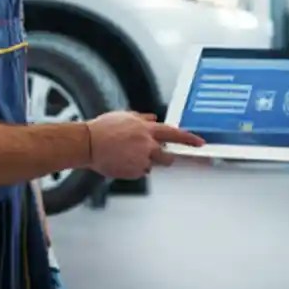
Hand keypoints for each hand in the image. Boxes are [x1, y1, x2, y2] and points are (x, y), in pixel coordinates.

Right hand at [86, 112, 204, 179]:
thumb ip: (142, 119)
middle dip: (164, 158)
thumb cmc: (103, 129)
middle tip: (149, 155)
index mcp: (146, 130)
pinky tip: (120, 161)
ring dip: (144, 162)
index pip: (174, 134)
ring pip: (151, 165)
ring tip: (125, 155)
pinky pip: (139, 172)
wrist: (88, 144)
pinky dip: (133, 169)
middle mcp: (147, 145)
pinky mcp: (133, 172)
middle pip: (167, 158)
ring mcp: (141, 160)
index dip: (189, 139)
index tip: (200, 143)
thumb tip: (153, 118)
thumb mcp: (125, 117)